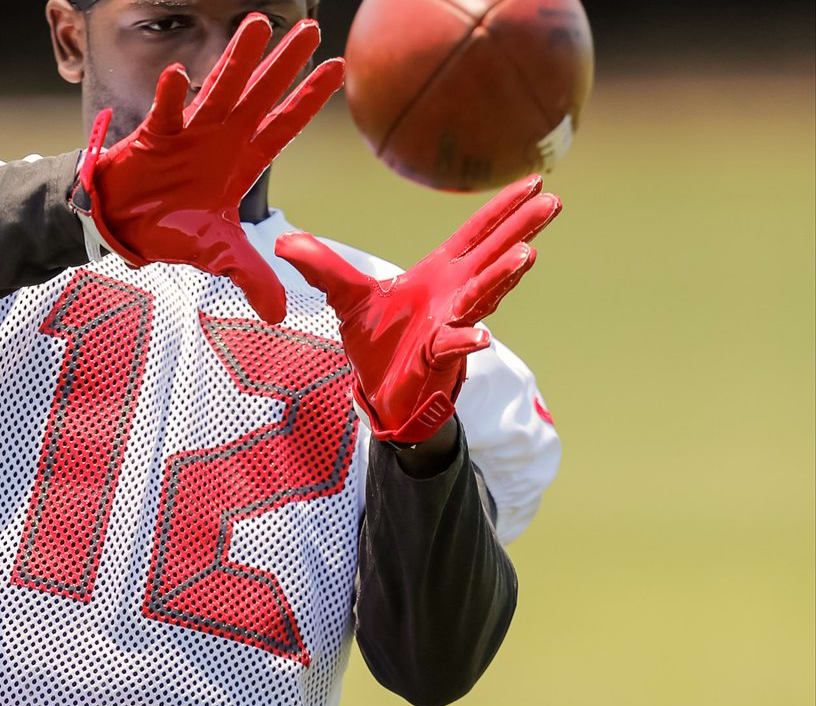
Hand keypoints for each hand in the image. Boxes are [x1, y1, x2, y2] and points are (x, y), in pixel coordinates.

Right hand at [75, 13, 344, 323]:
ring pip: (218, 88)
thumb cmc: (172, 229)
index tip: (336, 67)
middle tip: (309, 27)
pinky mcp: (154, 136)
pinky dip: (168, 96)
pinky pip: (164, 114)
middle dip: (284, 63)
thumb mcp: (216, 254)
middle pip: (260, 94)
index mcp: (242, 160)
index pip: (283, 125)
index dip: (308, 98)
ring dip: (237, 60)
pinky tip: (174, 74)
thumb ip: (248, 275)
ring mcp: (190, 131)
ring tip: (255, 25)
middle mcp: (222, 137)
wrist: (124, 226)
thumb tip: (276, 314)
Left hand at [275, 176, 562, 442]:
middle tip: (553, 203)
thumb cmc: (378, 340)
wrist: (378, 390)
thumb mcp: (345, 296)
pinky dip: (466, 339)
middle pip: (493, 254)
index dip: (503, 207)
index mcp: (440, 273)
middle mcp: (454, 294)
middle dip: (521, 229)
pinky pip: (454, 346)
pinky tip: (480, 335)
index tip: (535, 181)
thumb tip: (285, 240)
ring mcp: (450, 323)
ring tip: (526, 255)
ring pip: (482, 296)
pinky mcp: (437, 356)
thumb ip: (322, 266)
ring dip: (503, 276)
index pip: (476, 232)